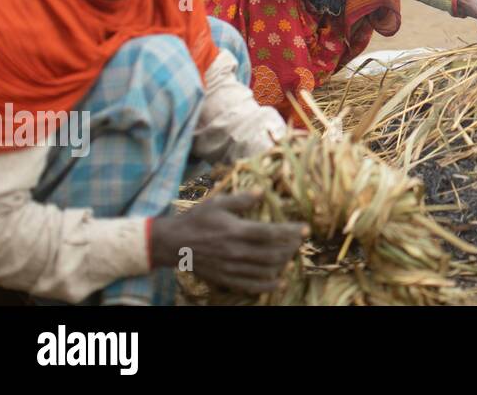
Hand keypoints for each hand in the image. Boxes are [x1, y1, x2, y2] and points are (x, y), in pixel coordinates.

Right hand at [151, 191, 306, 294]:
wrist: (172, 244)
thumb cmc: (196, 220)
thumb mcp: (217, 203)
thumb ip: (241, 199)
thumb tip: (262, 191)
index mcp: (236, 231)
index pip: (270, 233)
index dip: (291, 232)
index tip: (305, 229)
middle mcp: (236, 251)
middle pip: (272, 254)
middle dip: (290, 248)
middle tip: (299, 242)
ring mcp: (231, 268)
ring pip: (264, 270)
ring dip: (282, 264)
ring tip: (291, 256)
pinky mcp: (225, 278)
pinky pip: (250, 286)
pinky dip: (267, 286)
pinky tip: (279, 282)